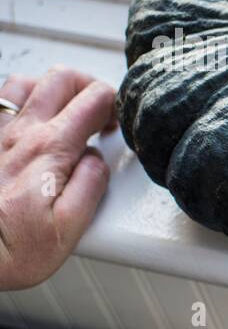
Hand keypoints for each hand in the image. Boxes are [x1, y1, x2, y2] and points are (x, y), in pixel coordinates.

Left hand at [0, 67, 115, 289]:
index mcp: (49, 151)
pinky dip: (18, 102)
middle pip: (60, 78)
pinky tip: (25, 123)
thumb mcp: (68, 229)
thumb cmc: (7, 249)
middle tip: (96, 114)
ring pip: (25, 84)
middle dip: (87, 87)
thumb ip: (91, 186)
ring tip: (61, 114)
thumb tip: (98, 162)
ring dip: (50, 91)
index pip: (94, 99)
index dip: (114, 105)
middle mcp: (18, 134)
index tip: (115, 125)